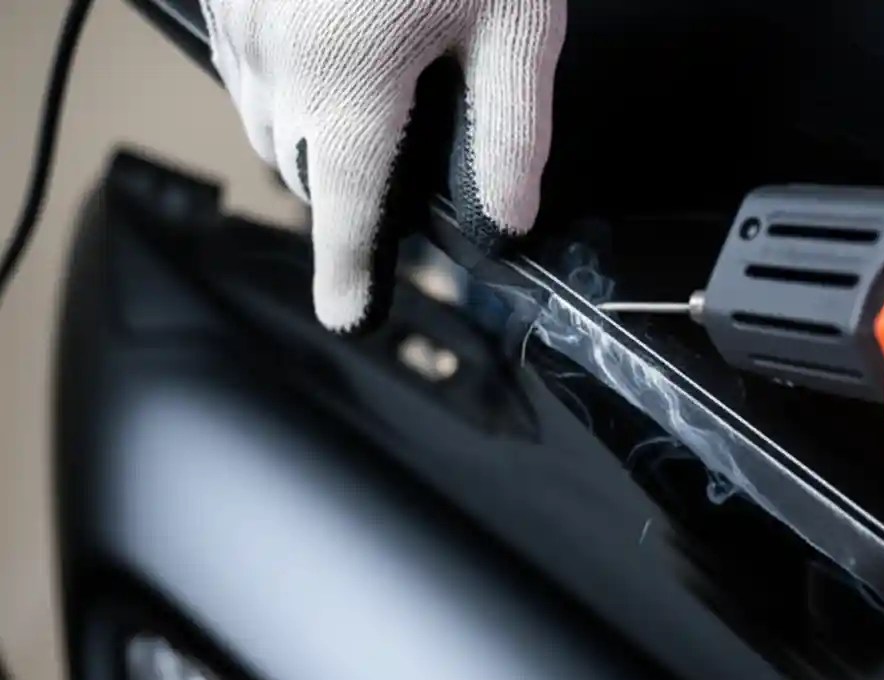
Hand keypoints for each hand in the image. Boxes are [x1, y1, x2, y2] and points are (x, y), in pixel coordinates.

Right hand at [199, 0, 566, 330]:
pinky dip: (281, 79)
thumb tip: (503, 224)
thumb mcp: (515, 21)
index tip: (351, 314)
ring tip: (378, 93)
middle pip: (305, 170)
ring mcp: (237, 15)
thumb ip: (509, 131)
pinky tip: (331, 47)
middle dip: (351, 189)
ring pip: (266, 117)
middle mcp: (275, 53)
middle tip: (406, 168)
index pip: (343, 208)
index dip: (349, 272)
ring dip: (311, 133)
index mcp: (349, 76)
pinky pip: (242, 61)